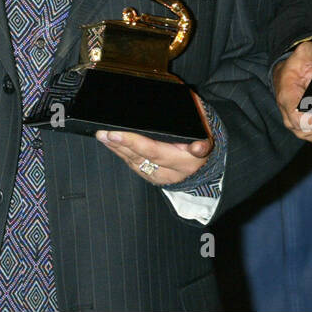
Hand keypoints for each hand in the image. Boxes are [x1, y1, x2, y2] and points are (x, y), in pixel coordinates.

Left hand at [96, 118, 212, 185]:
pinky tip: (112, 144)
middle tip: (103, 132)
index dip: (134, 142)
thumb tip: (198, 148)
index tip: (116, 133)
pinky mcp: (154, 179)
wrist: (208, 169)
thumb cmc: (205, 143)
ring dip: (116, 148)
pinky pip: (135, 166)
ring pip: (134, 163)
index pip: (154, 151)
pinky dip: (122, 154)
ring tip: (103, 135)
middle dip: (119, 144)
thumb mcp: (208, 139)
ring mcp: (161, 178)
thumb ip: (203, 142)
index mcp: (185, 162)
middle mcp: (171, 174)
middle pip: (140, 158)